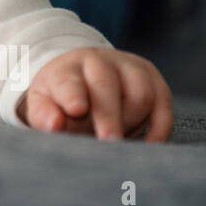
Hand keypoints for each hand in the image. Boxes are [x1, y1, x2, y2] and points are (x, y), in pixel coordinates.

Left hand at [15, 46, 171, 141]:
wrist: (85, 78)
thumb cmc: (61, 100)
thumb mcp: (43, 105)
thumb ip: (44, 116)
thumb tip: (55, 125)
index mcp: (65, 69)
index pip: (67, 80)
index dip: (72, 94)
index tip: (77, 110)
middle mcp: (98, 61)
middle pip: (106, 86)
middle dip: (109, 115)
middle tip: (109, 140)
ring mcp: (128, 67)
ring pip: (139, 94)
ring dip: (131, 122)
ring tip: (117, 140)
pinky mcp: (154, 80)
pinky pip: (163, 104)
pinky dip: (159, 126)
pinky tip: (150, 144)